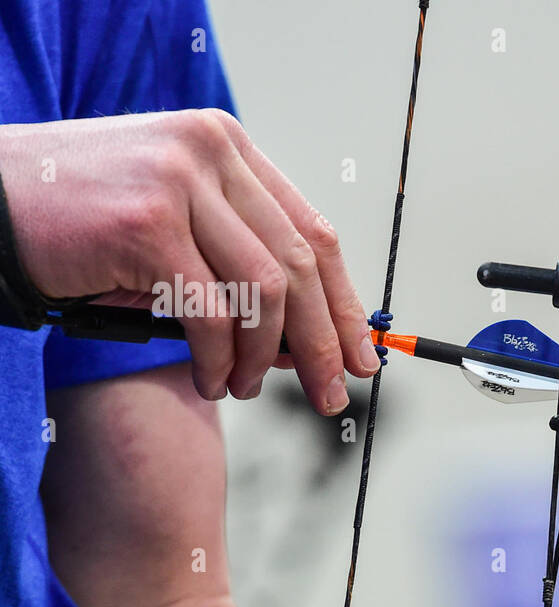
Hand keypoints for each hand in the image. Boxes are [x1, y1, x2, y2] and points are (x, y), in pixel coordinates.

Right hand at [0, 109, 375, 413]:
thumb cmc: (81, 218)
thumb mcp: (174, 222)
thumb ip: (237, 260)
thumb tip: (307, 340)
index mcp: (227, 146)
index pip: (313, 232)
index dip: (343, 301)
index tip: (360, 352)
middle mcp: (210, 153)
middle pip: (301, 265)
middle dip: (323, 341)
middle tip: (331, 392)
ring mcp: (179, 183)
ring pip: (263, 292)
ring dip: (263, 358)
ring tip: (243, 388)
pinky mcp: (147, 224)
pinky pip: (210, 313)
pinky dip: (217, 359)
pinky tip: (209, 379)